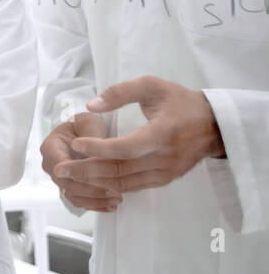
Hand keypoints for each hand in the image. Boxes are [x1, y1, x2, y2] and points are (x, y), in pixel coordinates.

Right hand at [41, 112, 118, 211]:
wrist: (84, 134)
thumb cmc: (83, 126)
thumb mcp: (88, 123)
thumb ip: (91, 137)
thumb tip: (95, 150)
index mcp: (51, 147)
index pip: (58, 165)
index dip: (74, 173)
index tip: (93, 177)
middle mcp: (52, 165)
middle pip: (67, 184)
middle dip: (91, 189)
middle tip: (114, 190)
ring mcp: (61, 178)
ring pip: (73, 196)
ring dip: (95, 200)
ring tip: (116, 199)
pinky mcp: (71, 187)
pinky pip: (80, 201)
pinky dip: (95, 205)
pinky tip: (111, 205)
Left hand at [56, 75, 224, 193]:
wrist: (214, 125)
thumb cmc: (180, 102)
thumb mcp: (153, 86)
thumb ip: (120, 92)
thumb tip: (91, 105)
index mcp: (163, 133)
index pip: (125, 148)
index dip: (97, 148)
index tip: (74, 144)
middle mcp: (165, 158)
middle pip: (120, 170)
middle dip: (86, 170)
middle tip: (59, 169)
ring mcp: (165, 172)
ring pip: (123, 183)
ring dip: (93, 182)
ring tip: (68, 177)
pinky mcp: (164, 180)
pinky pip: (132, 187)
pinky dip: (109, 187)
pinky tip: (90, 182)